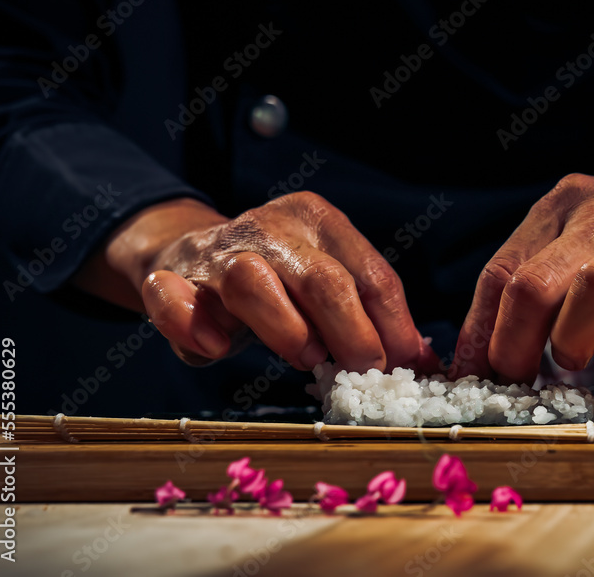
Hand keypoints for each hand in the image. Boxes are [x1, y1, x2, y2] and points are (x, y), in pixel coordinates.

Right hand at [74, 193, 435, 372]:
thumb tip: (424, 364)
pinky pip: (172, 297)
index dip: (395, 325)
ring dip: (286, 328)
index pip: (370, 274)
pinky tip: (217, 347)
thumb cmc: (277, 280)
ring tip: (306, 359)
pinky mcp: (169, 277)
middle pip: (321, 279)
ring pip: (252, 280)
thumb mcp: (326, 285)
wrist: (190, 252)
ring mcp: (217, 250)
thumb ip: (369, 316)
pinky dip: (192, 322)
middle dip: (352, 332)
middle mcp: (270, 227)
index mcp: (319, 221)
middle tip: (366, 371)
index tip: (407, 364)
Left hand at [451, 174, 593, 383]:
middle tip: (517, 381)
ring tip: (574, 361)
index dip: (480, 334)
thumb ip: (528, 301)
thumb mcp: (571, 260)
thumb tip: (474, 366)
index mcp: (562, 206)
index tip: (473, 377)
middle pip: (535, 281)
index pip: (501, 272)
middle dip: (514, 345)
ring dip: (572, 339)